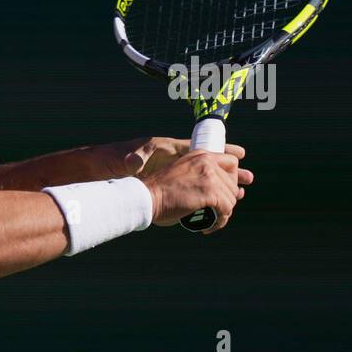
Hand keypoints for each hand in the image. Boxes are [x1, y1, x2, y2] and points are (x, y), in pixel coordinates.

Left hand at [102, 136, 246, 179]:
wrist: (103, 167)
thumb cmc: (114, 159)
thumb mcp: (123, 157)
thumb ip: (132, 158)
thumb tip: (134, 162)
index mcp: (170, 149)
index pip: (202, 148)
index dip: (224, 150)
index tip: (242, 154)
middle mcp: (177, 160)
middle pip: (211, 164)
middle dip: (230, 172)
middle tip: (248, 179)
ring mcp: (176, 172)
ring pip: (208, 177)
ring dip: (225, 183)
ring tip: (244, 188)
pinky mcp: (172, 184)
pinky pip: (196, 188)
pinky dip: (210, 193)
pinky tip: (219, 203)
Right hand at [142, 150, 254, 233]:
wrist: (144, 198)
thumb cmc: (159, 192)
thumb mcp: (181, 173)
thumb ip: (200, 176)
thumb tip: (235, 191)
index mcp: (200, 155)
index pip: (231, 163)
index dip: (230, 180)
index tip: (221, 194)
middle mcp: (207, 161)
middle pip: (233, 183)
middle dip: (226, 199)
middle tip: (214, 211)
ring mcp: (210, 176)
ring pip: (231, 198)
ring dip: (223, 213)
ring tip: (210, 221)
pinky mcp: (210, 192)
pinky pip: (226, 209)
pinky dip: (220, 221)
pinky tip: (208, 226)